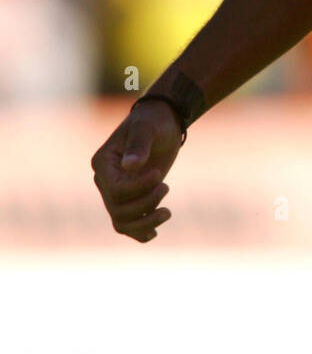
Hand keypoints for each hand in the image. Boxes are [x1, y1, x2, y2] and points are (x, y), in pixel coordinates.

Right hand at [91, 98, 184, 242]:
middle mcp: (105, 181)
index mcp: (103, 163)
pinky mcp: (130, 198)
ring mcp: (116, 192)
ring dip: (145, 222)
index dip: (139, 189)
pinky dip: (140, 231)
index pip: (116, 191)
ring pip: (121, 222)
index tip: (158, 174)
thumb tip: (129, 166)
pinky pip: (128, 225)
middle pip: (118, 210)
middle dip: (146, 204)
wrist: (163, 122)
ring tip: (167, 212)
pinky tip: (155, 231)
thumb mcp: (147, 128)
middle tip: (166, 186)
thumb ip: (139, 145)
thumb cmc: (154, 121)